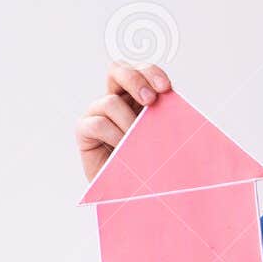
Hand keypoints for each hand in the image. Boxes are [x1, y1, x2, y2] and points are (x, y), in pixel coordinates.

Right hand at [76, 61, 172, 181]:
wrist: (130, 191)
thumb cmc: (148, 163)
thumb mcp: (163, 137)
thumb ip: (167, 119)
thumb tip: (178, 106)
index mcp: (138, 97)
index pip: (142, 71)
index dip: (152, 73)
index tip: (166, 88)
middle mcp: (116, 100)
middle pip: (117, 70)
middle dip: (135, 80)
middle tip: (150, 100)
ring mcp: (98, 113)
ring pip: (110, 101)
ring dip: (128, 121)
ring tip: (136, 140)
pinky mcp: (84, 131)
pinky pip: (96, 123)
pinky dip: (113, 134)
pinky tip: (122, 148)